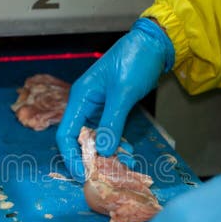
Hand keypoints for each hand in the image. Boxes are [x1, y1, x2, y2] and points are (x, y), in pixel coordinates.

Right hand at [56, 18, 173, 180]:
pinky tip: (121, 155)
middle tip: (99, 178)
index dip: (71, 157)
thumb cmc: (136, 61)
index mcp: (80, 97)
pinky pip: (106, 130)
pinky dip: (111, 144)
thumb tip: (102, 152)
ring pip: (92, 136)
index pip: (66, 134)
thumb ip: (112, 122)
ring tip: (111, 171)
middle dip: (85, 159)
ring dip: (100, 154)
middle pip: (77, 138)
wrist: (154, 43)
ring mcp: (98, 105)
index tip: (84, 175)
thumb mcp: (123, 93)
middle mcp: (85, 103)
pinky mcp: (111, 107)